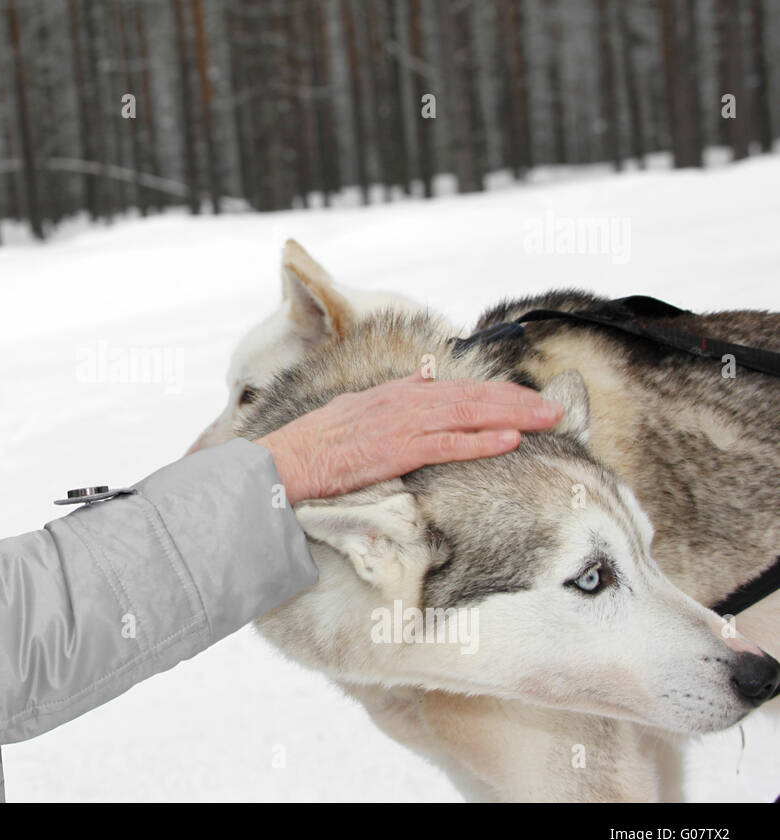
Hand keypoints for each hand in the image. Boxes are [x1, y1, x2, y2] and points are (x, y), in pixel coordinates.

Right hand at [252, 369, 564, 504]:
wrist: (285, 460)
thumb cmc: (313, 443)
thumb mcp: (354, 407)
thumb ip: (392, 394)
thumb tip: (422, 379)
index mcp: (394, 395)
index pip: (454, 389)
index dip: (493, 393)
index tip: (524, 399)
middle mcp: (402, 403)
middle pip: (469, 397)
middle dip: (514, 400)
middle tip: (552, 407)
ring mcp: (400, 425)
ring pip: (467, 414)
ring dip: (510, 416)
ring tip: (545, 418)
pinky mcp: (396, 450)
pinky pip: (446, 444)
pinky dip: (480, 441)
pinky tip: (509, 440)